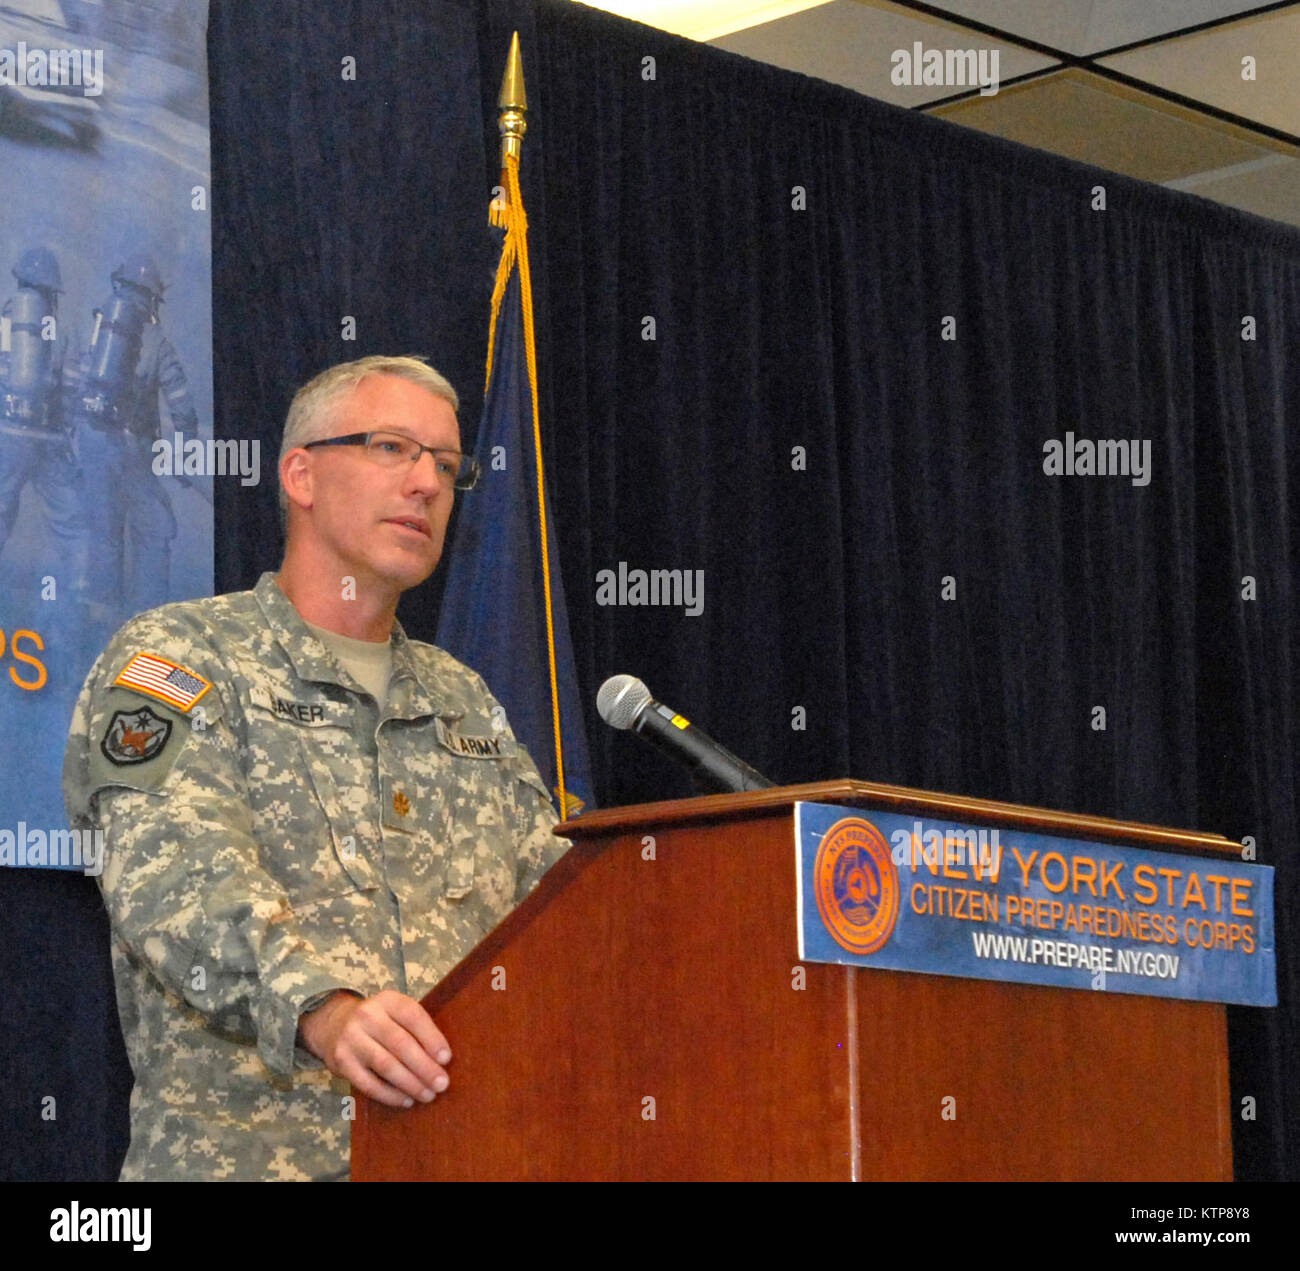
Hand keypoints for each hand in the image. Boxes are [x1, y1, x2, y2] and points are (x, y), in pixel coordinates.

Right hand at [299, 989, 451, 1108]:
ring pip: (385, 1065)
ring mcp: (351, 1039)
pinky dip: (390, 1095)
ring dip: (410, 1083)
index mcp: (387, 1000)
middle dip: (424, 1067)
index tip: (446, 1059)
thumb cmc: (379, 1023)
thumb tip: (442, 1060)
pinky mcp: (341, 1062)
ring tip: (428, 1095)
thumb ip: (416, 1028)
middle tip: (442, 1084)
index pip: (413, 1016)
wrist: (334, 1025)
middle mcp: (367, 1016)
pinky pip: (368, 1083)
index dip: (431, 1038)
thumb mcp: (395, 1013)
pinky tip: (406, 1100)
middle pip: (400, 1044)